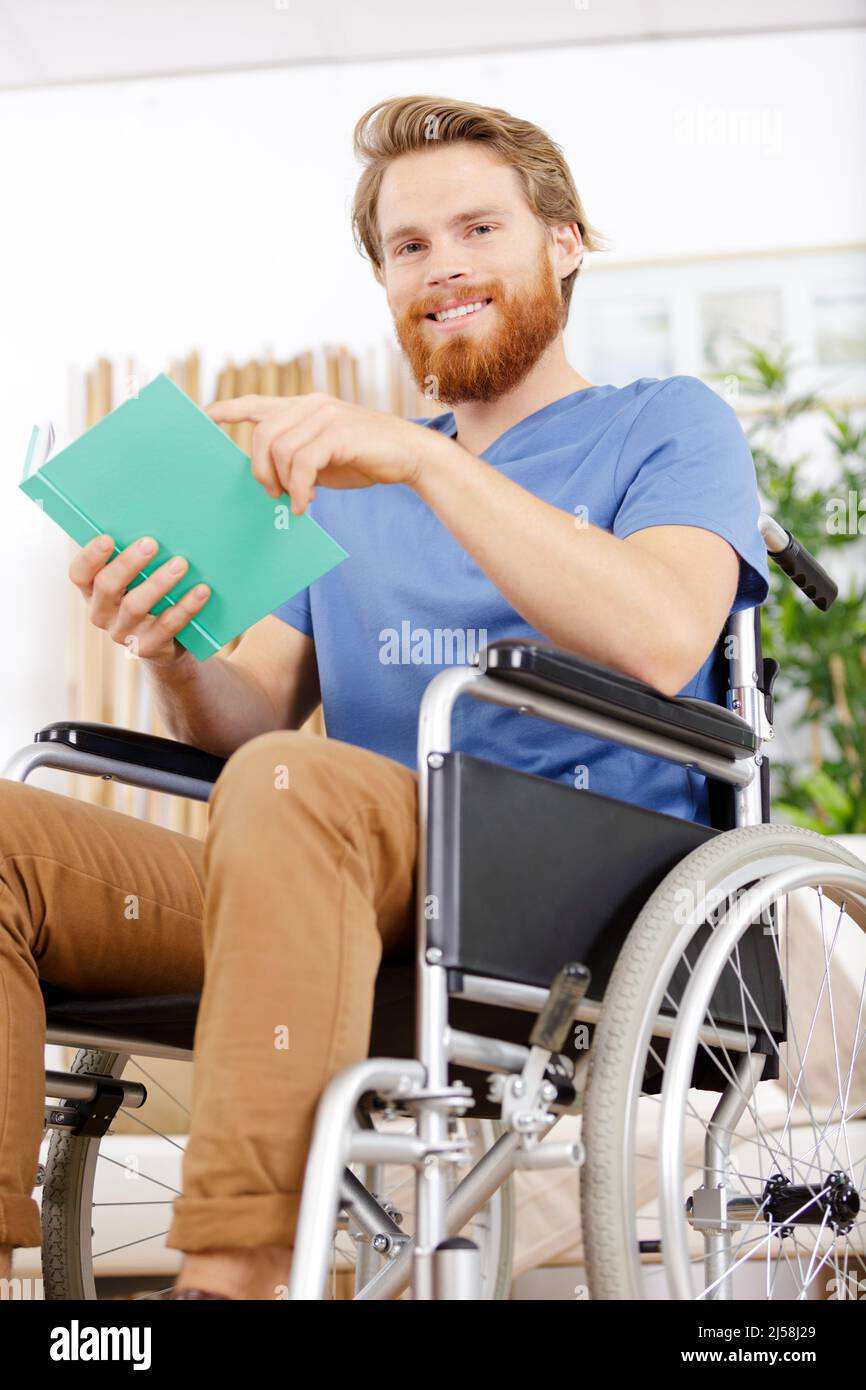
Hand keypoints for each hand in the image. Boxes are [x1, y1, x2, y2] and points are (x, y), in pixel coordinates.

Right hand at [68, 533, 209, 664]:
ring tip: (180, 564)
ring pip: (135, 606)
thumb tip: (157, 524)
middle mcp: (101, 613)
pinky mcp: (148, 647)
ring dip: (159, 582)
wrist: (166, 644)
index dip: (90, 557)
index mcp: (93, 591)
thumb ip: (136, 559)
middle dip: (128, 563)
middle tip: (151, 543)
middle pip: (107, 586)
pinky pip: (167, 625)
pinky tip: (201, 590)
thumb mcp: (136, 580)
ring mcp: (122, 633)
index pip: (79, 574)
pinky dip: (185, 606)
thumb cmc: (149, 597)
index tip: (107, 538)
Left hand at [204, 392, 438, 513]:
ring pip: (280, 450)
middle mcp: (311, 405)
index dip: (230, 409)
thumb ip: (295, 459)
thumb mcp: (323, 459)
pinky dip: (300, 489)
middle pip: (263, 435)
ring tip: (298, 501)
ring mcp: (325, 415)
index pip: (258, 404)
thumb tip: (269, 481)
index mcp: (305, 408)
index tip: (205, 415)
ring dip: (284, 483)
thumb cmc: (365, 459)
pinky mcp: (338, 431)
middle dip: (262, 471)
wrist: (410, 456)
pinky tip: (307, 504)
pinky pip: (302, 463)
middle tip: (276, 495)